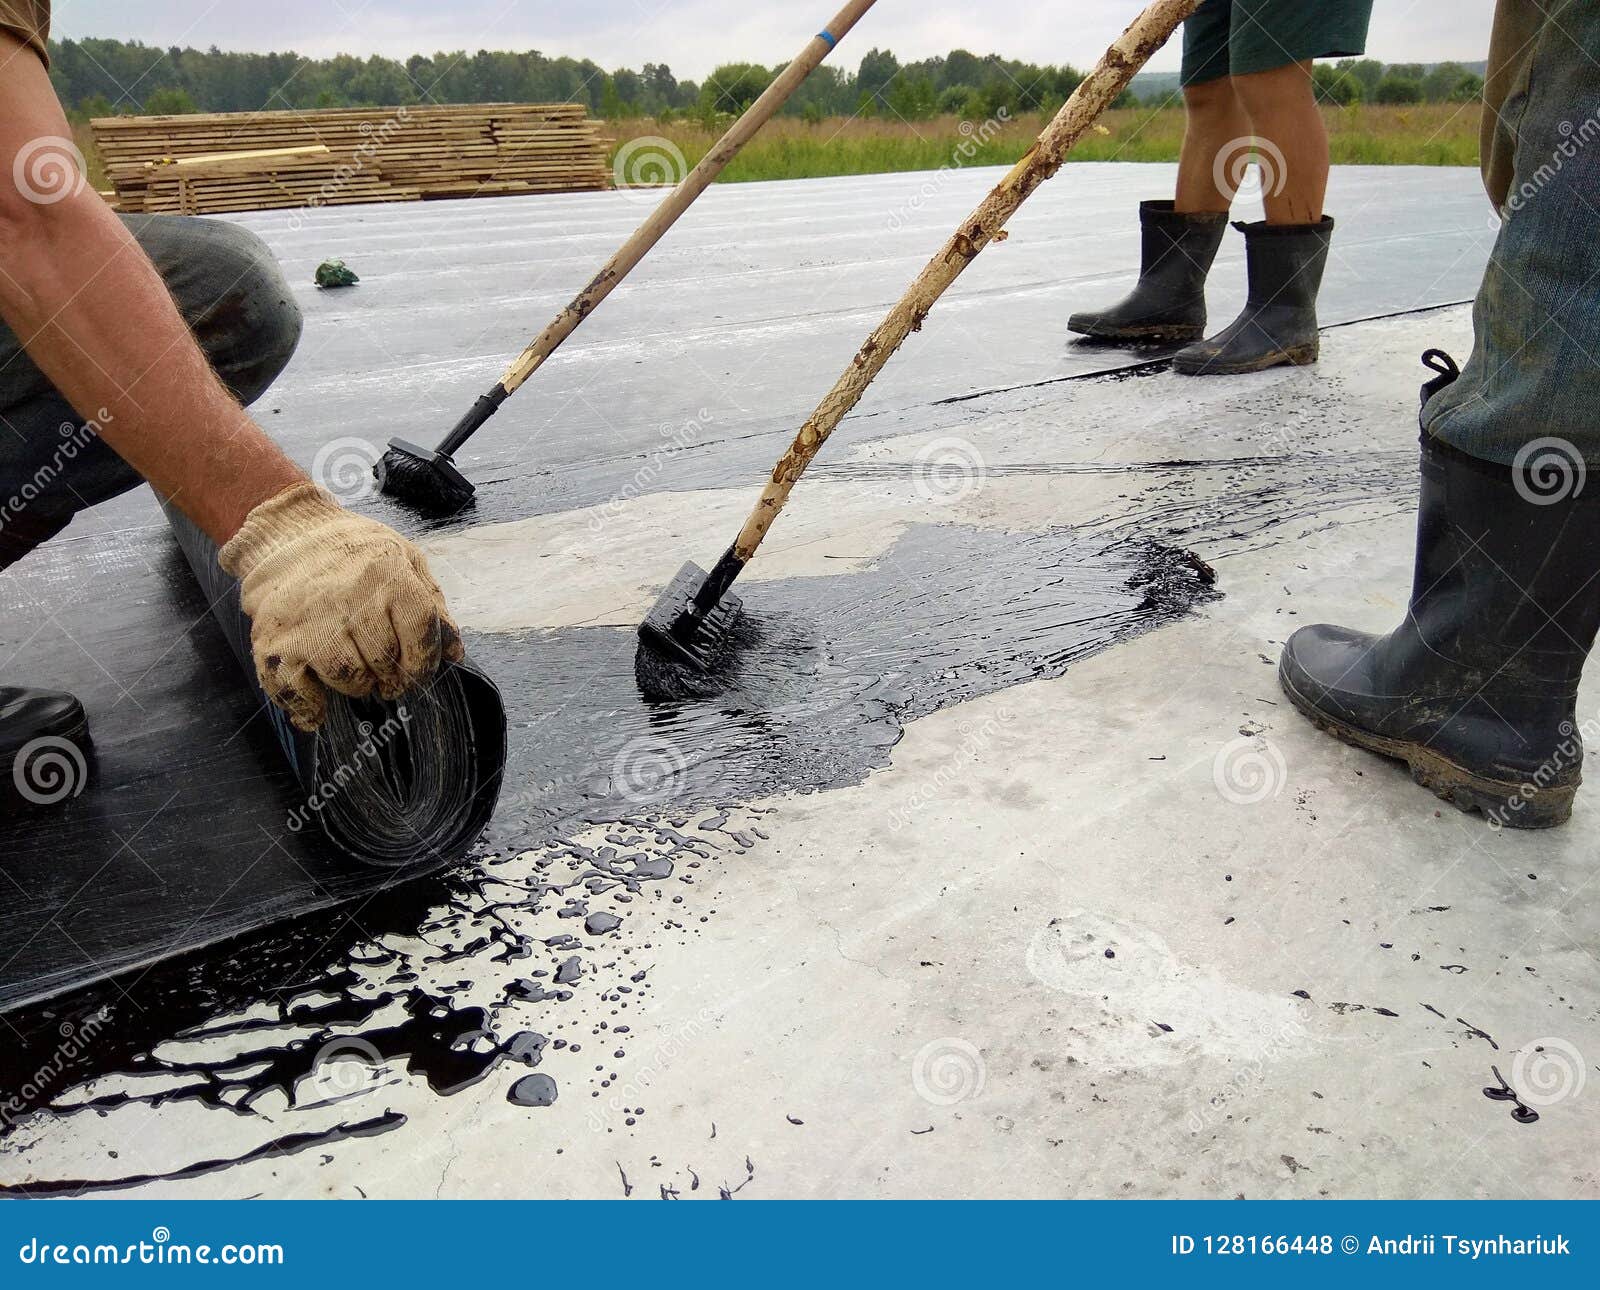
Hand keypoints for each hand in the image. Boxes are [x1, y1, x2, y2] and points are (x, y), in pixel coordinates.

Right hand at [219, 483, 464, 730]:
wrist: (287, 533)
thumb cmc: (354, 551)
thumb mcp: (405, 560)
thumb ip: (433, 605)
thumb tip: (454, 653)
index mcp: (387, 574)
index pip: (421, 634)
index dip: (425, 662)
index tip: (418, 671)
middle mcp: (349, 598)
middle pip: (386, 662)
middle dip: (392, 676)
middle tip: (386, 674)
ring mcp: (309, 621)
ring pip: (349, 679)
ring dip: (357, 685)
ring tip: (355, 670)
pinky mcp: (274, 641)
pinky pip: (298, 690)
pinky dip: (311, 706)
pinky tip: (319, 706)